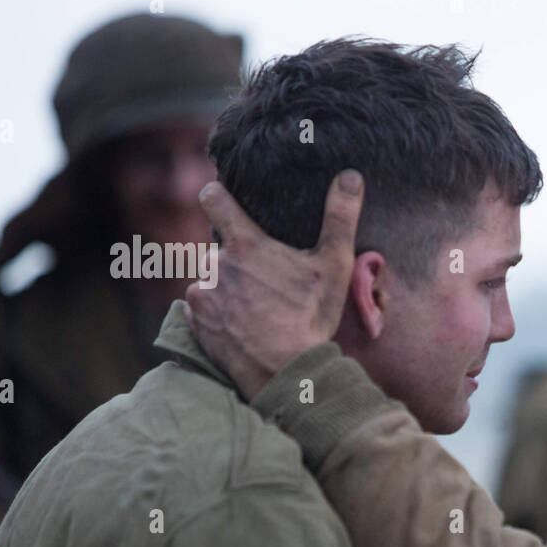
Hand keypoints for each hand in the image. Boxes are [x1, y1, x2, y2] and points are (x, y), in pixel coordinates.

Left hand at [186, 170, 364, 399]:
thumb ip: (339, 217)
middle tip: (266, 284)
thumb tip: (351, 175)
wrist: (286, 371)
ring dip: (227, 289)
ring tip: (256, 310)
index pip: (212, 199)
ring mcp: (202, 294)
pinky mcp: (196, 322)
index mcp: (245, 245)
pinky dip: (216, 314)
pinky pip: (201, 308)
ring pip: (211, 280)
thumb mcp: (335, 265)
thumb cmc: (312, 316)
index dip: (216, 195)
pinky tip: (242, 326)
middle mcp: (215, 265)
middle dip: (237, 261)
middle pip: (219, 249)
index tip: (221, 199)